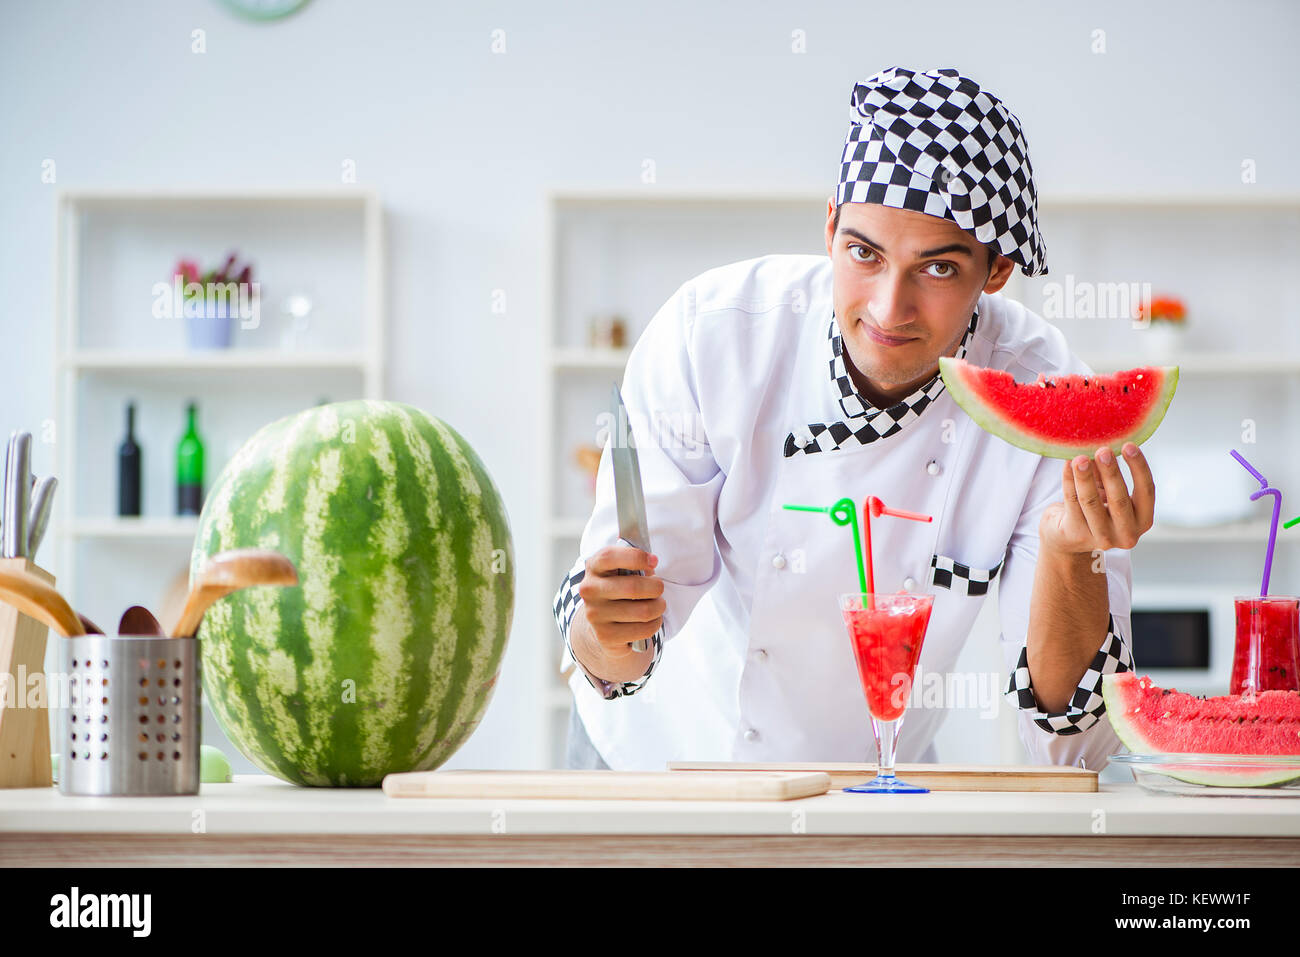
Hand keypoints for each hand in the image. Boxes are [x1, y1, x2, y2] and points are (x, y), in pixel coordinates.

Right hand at [575, 544, 664, 656]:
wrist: (600, 622)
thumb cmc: (618, 588)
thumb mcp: (620, 570)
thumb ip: (633, 563)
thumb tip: (651, 562)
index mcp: (593, 567)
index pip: (609, 557)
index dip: (636, 557)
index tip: (654, 561)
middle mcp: (590, 590)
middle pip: (633, 587)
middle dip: (656, 587)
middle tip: (659, 589)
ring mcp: (595, 615)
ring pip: (644, 611)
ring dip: (659, 607)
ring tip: (658, 605)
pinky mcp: (605, 635)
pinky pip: (643, 629)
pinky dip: (655, 624)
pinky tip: (651, 620)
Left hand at [1039, 442, 1154, 554]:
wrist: (1068, 538)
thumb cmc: (1094, 509)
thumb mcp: (1107, 491)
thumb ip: (1108, 473)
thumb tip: (1104, 444)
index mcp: (1143, 520)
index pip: (1147, 491)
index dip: (1139, 467)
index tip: (1129, 445)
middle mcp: (1127, 534)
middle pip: (1118, 499)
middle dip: (1110, 472)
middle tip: (1103, 450)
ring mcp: (1102, 538)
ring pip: (1091, 502)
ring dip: (1085, 476)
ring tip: (1080, 457)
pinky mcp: (1077, 535)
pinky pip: (1071, 502)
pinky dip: (1069, 480)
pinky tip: (1067, 464)